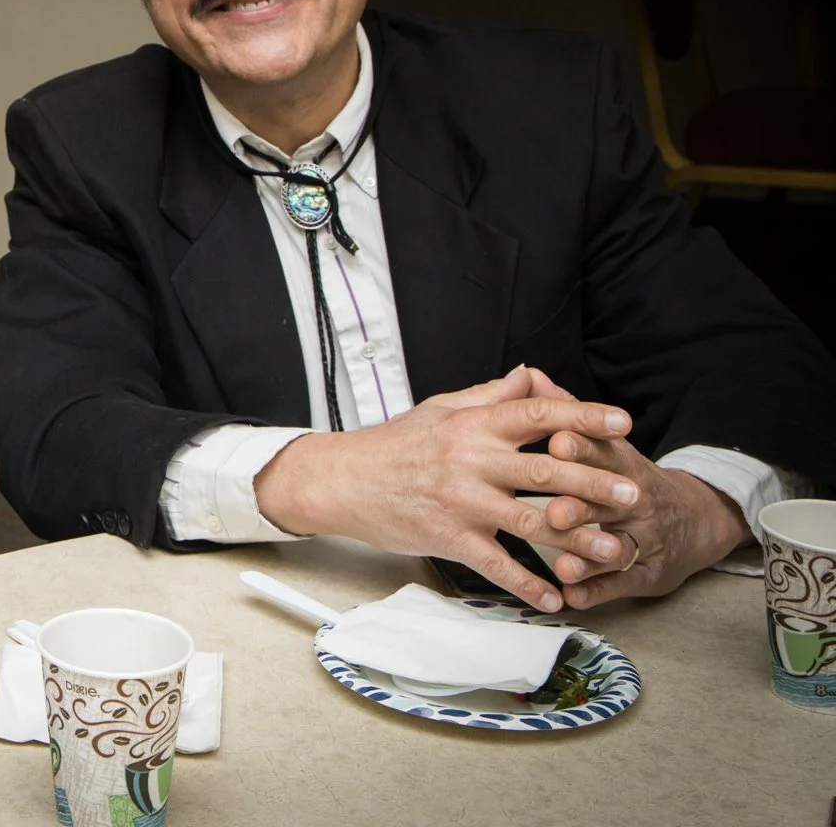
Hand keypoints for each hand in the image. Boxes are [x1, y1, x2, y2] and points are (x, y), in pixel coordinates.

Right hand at [254, 366, 640, 611]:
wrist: (341, 480)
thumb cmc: (393, 444)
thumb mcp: (441, 408)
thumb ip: (491, 396)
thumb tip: (533, 377)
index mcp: (474, 424)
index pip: (538, 414)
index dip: (583, 416)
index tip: (622, 423)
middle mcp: (472, 460)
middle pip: (546, 470)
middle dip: (596, 482)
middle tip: (633, 493)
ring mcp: (461, 502)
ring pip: (531, 521)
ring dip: (577, 538)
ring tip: (614, 549)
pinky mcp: (449, 538)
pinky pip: (497, 564)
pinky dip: (528, 584)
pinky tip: (555, 596)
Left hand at [544, 431, 751, 608]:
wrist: (697, 519)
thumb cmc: (630, 479)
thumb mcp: (608, 444)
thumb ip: (568, 414)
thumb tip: (531, 377)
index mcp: (624, 466)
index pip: (604, 454)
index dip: (582, 449)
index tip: (558, 442)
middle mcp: (636, 502)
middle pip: (608, 503)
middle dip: (581, 507)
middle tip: (554, 511)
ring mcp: (644, 541)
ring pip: (616, 549)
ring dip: (589, 557)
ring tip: (564, 566)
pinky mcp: (646, 574)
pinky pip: (620, 584)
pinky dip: (596, 591)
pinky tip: (572, 595)